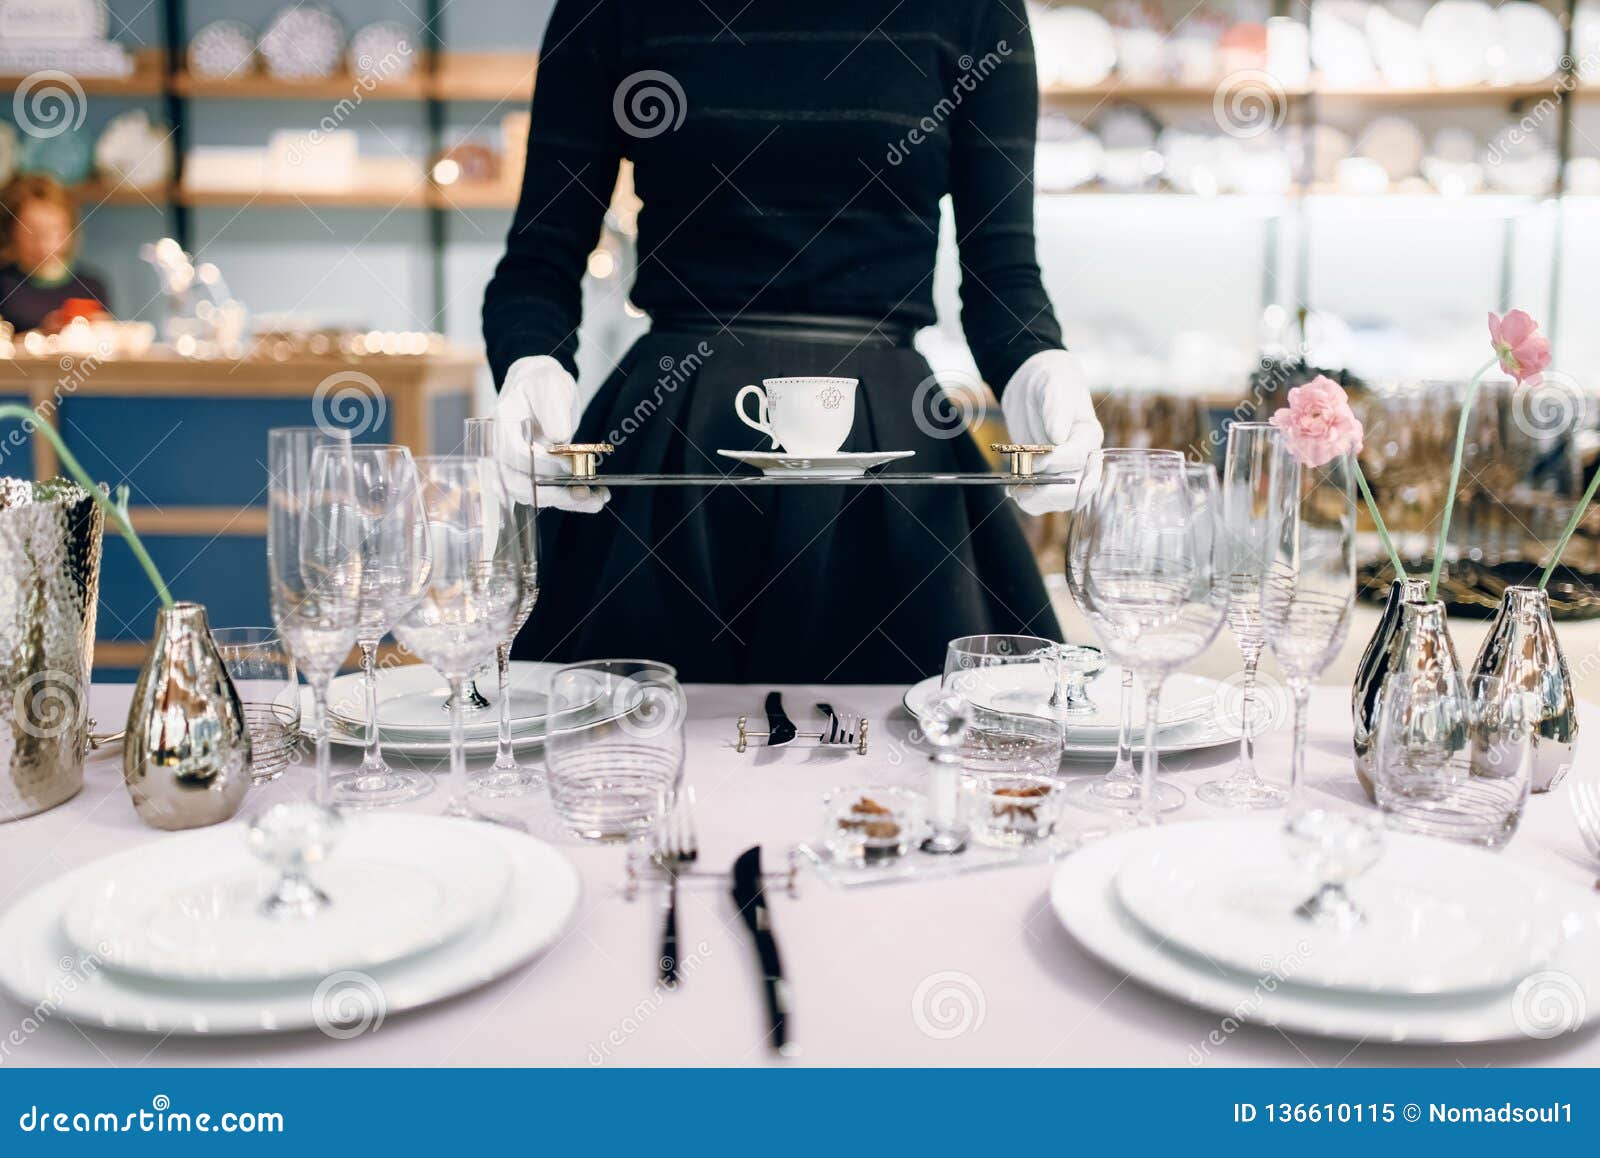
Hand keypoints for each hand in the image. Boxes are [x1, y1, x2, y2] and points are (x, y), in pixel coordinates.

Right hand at [494, 355, 607, 513]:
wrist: (540, 386)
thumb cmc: (542, 381)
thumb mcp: (549, 384)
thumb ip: (553, 409)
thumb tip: (558, 438)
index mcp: (501, 426)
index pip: (516, 455)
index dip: (544, 464)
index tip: (572, 464)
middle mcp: (501, 450)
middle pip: (518, 485)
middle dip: (553, 494)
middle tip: (586, 494)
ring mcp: (515, 465)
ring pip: (533, 495)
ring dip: (566, 501)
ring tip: (598, 499)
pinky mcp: (532, 474)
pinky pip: (547, 493)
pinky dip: (570, 498)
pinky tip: (595, 496)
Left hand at [999, 349, 1102, 515]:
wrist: (1034, 387)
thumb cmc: (1051, 382)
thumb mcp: (1054, 385)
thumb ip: (1056, 409)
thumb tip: (1057, 436)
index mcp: (1089, 437)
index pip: (1081, 459)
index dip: (1059, 463)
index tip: (1039, 459)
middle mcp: (1081, 459)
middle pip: (1077, 490)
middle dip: (1050, 492)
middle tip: (1025, 483)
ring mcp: (1063, 471)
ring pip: (1058, 501)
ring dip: (1035, 500)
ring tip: (1014, 489)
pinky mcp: (1045, 476)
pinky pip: (1040, 499)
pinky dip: (1025, 499)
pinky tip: (1010, 488)